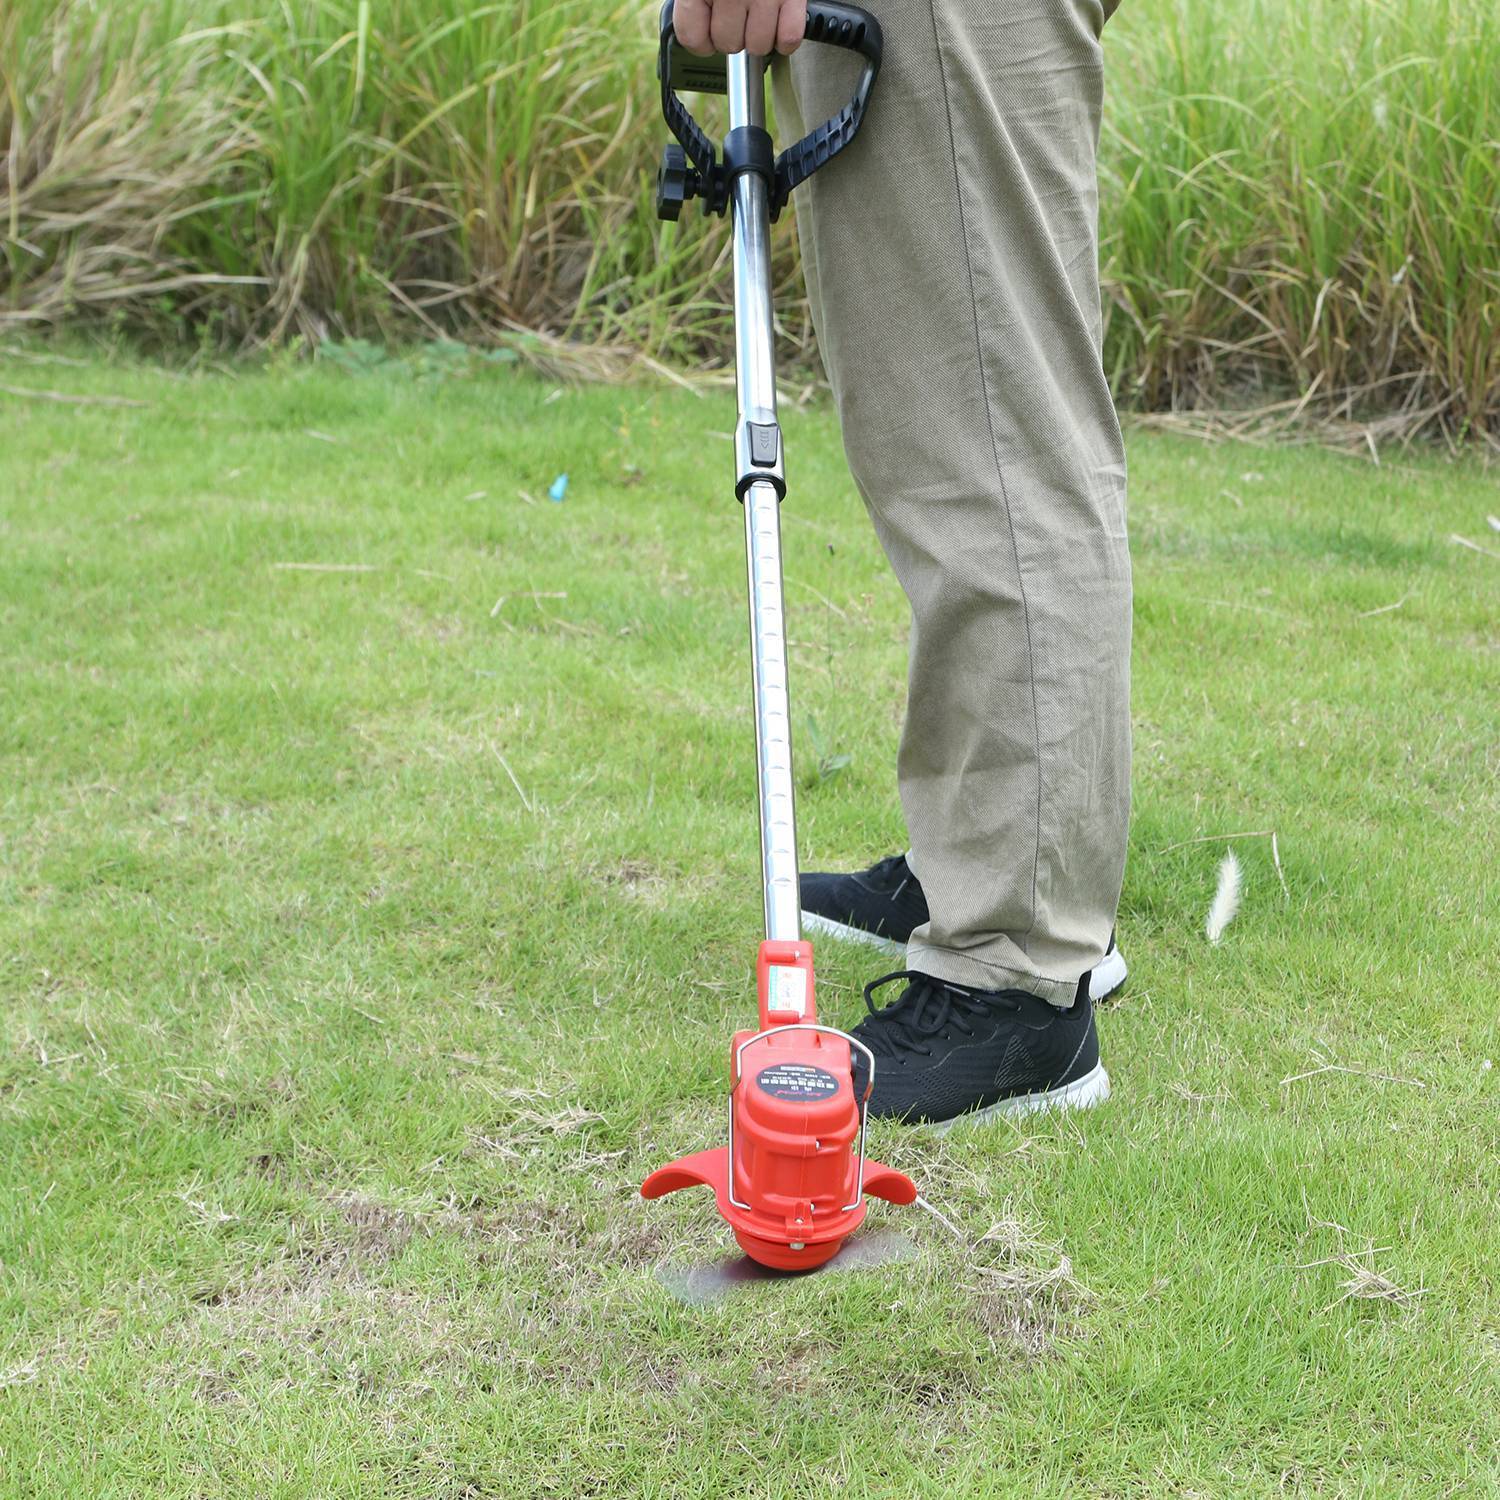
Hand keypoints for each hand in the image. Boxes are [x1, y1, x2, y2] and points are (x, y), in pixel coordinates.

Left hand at [672, 0, 807, 57]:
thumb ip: (695, 6)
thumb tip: (698, 41)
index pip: (692, 38)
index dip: (702, 38)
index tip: (709, 26)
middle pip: (727, 45)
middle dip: (734, 32)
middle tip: (741, 10)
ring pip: (757, 46)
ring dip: (761, 34)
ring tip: (762, 9)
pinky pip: (787, 39)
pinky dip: (786, 35)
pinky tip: (781, 16)